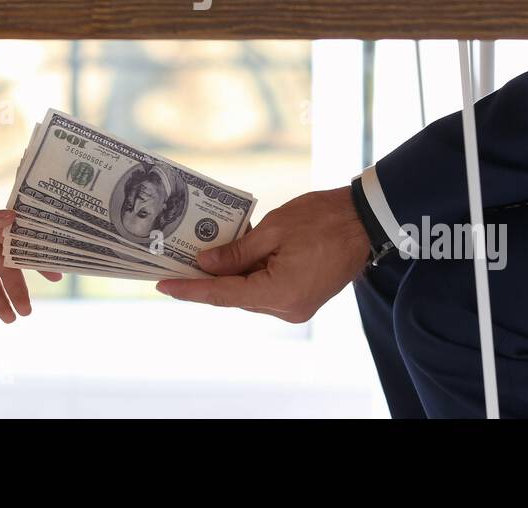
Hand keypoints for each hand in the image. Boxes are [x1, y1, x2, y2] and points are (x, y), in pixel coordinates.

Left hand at [155, 188, 369, 322]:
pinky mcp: (303, 298)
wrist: (364, 220)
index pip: (223, 294)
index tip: (163, 286)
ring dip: (229, 275)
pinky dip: (249, 275)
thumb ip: (236, 252)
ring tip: (202, 255)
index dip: (190, 289)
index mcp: (280, 293)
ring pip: (250, 293)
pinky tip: (234, 256)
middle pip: (235, 295)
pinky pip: (266, 289)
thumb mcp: (272, 229)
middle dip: (207, 280)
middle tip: (176, 265)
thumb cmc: (321, 218)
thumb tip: (206, 264)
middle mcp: (288, 307)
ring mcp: (297, 306)